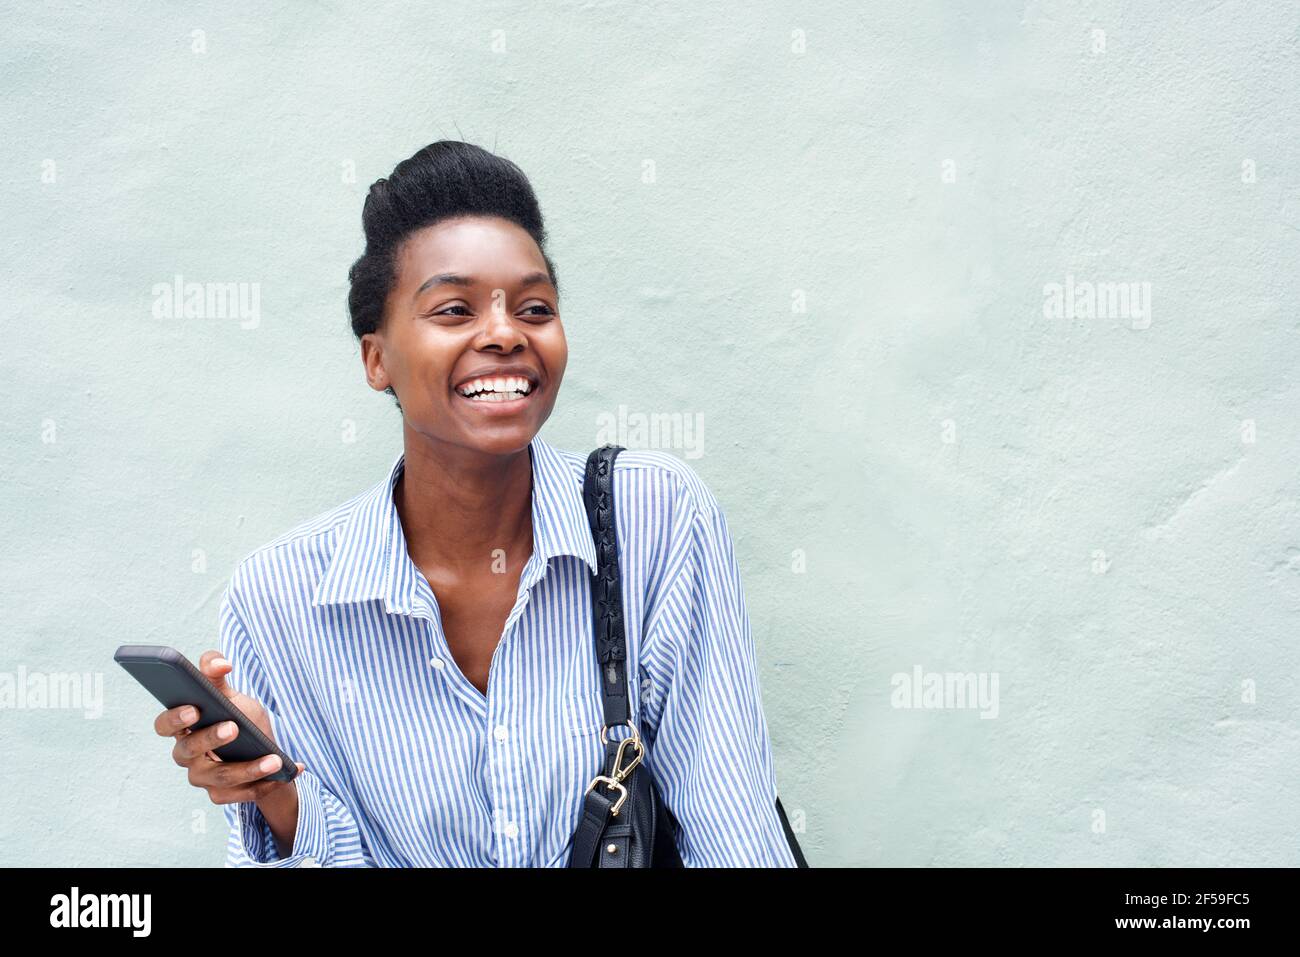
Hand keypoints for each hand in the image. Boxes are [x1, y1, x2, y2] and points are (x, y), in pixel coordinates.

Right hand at [154, 649, 305, 804]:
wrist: (259, 746)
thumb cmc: (237, 715)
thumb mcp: (230, 693)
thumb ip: (216, 674)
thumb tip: (221, 664)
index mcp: (182, 728)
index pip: (164, 725)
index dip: (174, 719)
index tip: (194, 709)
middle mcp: (186, 755)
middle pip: (189, 751)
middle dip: (211, 739)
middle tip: (233, 727)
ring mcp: (201, 777)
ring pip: (220, 776)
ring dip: (249, 768)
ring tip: (275, 759)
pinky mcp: (221, 795)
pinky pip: (242, 792)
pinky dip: (267, 782)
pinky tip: (288, 771)